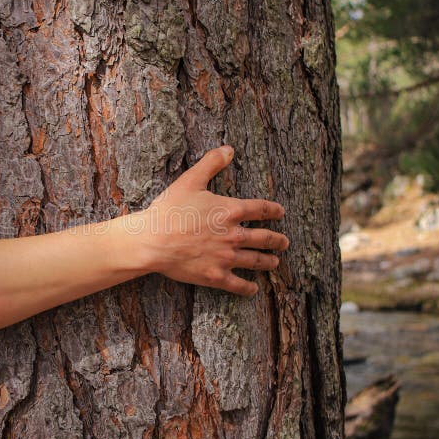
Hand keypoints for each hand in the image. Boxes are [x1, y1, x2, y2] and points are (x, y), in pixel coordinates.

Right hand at [132, 145, 288, 295]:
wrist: (153, 241)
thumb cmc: (170, 210)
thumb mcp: (190, 180)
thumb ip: (211, 163)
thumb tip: (228, 149)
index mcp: (230, 211)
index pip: (261, 209)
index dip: (274, 210)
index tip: (280, 213)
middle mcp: (234, 235)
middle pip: (264, 238)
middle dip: (277, 240)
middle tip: (285, 243)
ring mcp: (226, 258)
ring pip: (255, 261)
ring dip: (268, 262)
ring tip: (275, 263)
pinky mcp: (216, 276)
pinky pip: (238, 285)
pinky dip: (248, 288)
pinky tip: (253, 289)